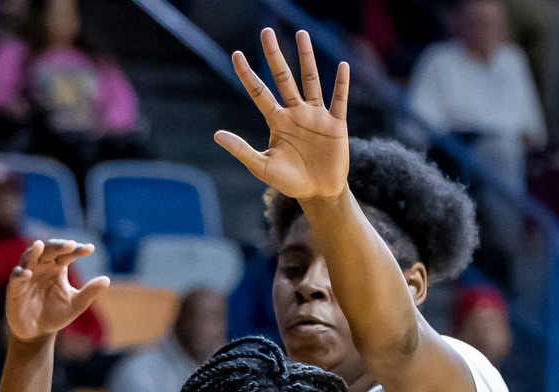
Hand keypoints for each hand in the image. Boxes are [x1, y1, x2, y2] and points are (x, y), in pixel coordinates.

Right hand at [3, 239, 110, 342]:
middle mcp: (42, 267)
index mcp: (57, 267)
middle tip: (70, 245)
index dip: (77, 250)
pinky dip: (20, 273)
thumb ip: (89, 292)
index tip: (90, 249)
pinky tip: (27, 274)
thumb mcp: (75, 304)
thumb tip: (107, 280)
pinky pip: (16, 277)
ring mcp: (28, 275)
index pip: (67, 253)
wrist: (37, 332)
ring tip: (40, 245)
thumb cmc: (56, 315)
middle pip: (49, 249)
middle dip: (58, 246)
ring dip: (34, 251)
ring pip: (29, 257)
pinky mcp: (15, 288)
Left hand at [215, 29, 351, 203]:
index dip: (247, 74)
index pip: (259, 92)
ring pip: (311, 80)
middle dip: (274, 55)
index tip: (236, 54)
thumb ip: (241, 150)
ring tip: (301, 34)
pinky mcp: (336, 123)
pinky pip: (339, 99)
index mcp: (277, 122)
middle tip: (266, 32)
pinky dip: (341, 84)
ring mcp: (316, 115)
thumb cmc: (289, 181)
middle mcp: (295, 113)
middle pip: (283, 78)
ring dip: (307, 58)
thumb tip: (216, 135)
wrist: (318, 192)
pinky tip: (342, 66)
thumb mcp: (262, 167)